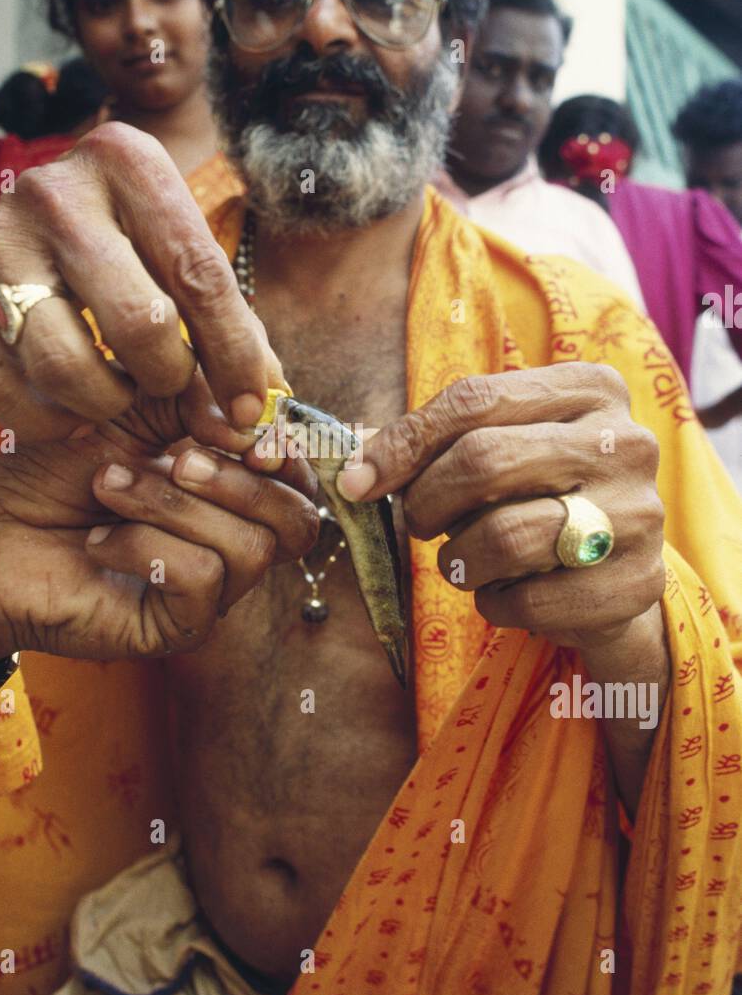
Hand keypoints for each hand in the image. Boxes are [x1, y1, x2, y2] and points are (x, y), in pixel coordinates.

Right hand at [0, 122, 283, 441]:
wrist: (1, 248)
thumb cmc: (117, 261)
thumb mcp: (174, 266)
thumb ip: (229, 330)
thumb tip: (259, 411)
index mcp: (128, 161)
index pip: (200, 273)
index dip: (234, 356)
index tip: (248, 410)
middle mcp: (57, 190)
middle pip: (138, 322)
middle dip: (167, 378)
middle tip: (167, 385)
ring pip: (65, 364)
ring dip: (105, 404)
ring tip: (117, 394)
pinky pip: (5, 391)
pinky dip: (47, 421)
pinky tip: (68, 408)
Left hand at [0, 389, 317, 676]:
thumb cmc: (55, 468)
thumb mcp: (132, 409)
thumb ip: (197, 399)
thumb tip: (255, 421)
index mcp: (233, 491)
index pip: (302, 483)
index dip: (286, 452)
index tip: (241, 425)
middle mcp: (231, 542)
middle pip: (298, 522)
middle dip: (238, 480)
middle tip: (174, 456)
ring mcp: (208, 590)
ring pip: (249, 549)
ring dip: (172, 506)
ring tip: (108, 487)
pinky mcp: (175, 628)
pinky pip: (202, 582)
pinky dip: (148, 547)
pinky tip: (99, 538)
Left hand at [335, 363, 666, 653]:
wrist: (617, 577)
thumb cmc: (538, 500)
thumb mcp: (501, 450)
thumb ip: (436, 445)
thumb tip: (354, 471)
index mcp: (590, 388)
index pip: (474, 399)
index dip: (403, 443)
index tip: (357, 482)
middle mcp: (626, 442)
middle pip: (485, 460)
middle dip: (428, 502)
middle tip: (419, 525)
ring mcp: (641, 515)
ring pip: (505, 536)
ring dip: (461, 561)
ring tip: (466, 562)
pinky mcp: (639, 584)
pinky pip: (530, 601)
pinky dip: (497, 606)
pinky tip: (509, 594)